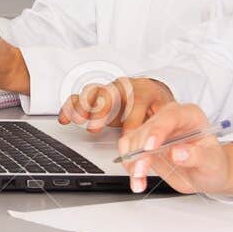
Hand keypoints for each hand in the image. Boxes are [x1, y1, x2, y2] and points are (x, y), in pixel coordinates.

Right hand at [59, 77, 173, 132]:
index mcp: (144, 91)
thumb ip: (161, 127)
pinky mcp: (96, 96)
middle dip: (100, 111)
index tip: (127, 137)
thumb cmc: (158, 107)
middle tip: (94, 129)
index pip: (136, 103)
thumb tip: (157, 143)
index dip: (131, 121)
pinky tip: (64, 119)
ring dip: (83, 107)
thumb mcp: (167, 115)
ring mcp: (108, 91)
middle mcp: (123, 88)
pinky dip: (70, 107)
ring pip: (92, 93)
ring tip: (78, 121)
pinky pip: (79, 98)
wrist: (152, 92)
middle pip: (109, 94)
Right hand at [114, 103, 224, 193]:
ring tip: (139, 179)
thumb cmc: (214, 165)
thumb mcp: (213, 163)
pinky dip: (130, 166)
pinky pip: (129, 151)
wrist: (207, 174)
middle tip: (141, 171)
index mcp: (190, 116)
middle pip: (147, 128)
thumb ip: (198, 156)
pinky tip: (137, 180)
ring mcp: (155, 131)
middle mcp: (169, 119)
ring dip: (132, 160)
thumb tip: (178, 152)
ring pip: (133, 139)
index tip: (149, 147)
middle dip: (140, 150)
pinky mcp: (143, 144)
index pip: (170, 116)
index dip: (158, 131)